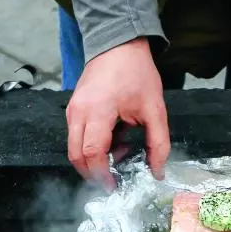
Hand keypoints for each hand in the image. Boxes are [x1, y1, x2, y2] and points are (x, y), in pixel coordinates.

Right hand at [65, 37, 170, 190]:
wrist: (119, 44)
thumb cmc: (137, 73)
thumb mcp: (155, 109)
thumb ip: (158, 143)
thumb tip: (158, 171)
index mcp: (98, 110)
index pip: (91, 153)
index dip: (101, 175)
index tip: (114, 187)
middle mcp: (78, 112)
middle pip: (76, 156)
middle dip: (93, 173)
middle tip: (114, 181)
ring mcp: (72, 110)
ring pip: (74, 148)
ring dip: (94, 159)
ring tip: (122, 152)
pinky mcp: (73, 108)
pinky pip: (77, 136)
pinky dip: (92, 146)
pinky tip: (115, 139)